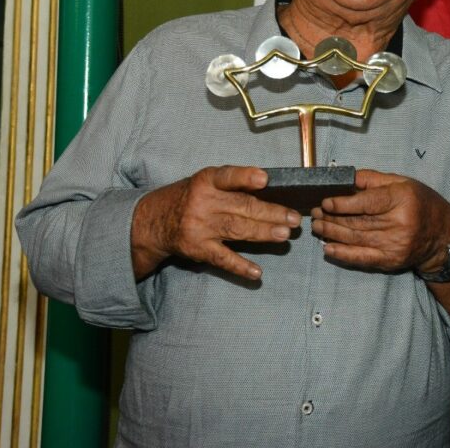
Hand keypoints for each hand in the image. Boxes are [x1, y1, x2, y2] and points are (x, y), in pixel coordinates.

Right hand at [130, 165, 300, 280]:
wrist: (155, 221)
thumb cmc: (191, 197)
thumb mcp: (206, 182)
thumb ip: (233, 184)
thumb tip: (272, 190)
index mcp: (206, 181)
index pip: (227, 176)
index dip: (245, 177)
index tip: (264, 179)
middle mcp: (202, 202)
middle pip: (242, 207)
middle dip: (271, 213)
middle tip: (294, 219)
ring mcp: (200, 227)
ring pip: (237, 230)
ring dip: (263, 233)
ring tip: (285, 235)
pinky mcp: (198, 249)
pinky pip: (222, 258)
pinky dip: (240, 266)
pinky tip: (256, 272)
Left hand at [309, 169, 449, 273]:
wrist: (443, 236)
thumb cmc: (422, 203)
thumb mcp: (403, 182)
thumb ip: (373, 179)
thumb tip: (344, 177)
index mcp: (402, 200)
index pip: (367, 203)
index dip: (343, 204)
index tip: (325, 203)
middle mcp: (400, 223)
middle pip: (358, 222)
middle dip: (332, 218)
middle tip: (315, 213)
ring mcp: (395, 245)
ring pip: (355, 239)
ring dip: (332, 233)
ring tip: (317, 226)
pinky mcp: (391, 260)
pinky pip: (362, 258)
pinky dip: (342, 254)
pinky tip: (327, 248)